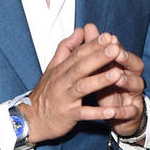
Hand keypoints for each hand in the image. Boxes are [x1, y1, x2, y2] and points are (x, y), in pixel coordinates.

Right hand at [26, 25, 129, 143]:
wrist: (31, 119)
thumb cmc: (46, 94)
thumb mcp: (52, 68)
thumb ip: (66, 48)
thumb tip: (80, 30)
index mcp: (60, 69)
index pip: (77, 53)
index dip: (92, 45)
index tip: (108, 36)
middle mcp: (62, 82)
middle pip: (81, 67)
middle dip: (99, 57)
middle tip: (116, 49)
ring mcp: (64, 99)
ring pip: (83, 87)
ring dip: (100, 81)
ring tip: (118, 74)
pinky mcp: (67, 115)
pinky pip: (84, 113)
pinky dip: (97, 113)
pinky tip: (112, 111)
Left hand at [81, 23, 145, 137]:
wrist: (116, 117)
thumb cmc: (106, 90)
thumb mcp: (99, 70)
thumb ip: (94, 50)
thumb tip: (88, 26)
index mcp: (124, 66)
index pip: (123, 52)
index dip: (116, 45)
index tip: (108, 38)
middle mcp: (133, 77)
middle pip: (135, 65)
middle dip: (126, 59)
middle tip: (117, 54)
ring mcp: (134, 95)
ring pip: (136, 85)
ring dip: (127, 81)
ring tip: (118, 77)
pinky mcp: (133, 112)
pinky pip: (130, 111)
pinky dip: (122, 111)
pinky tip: (113, 111)